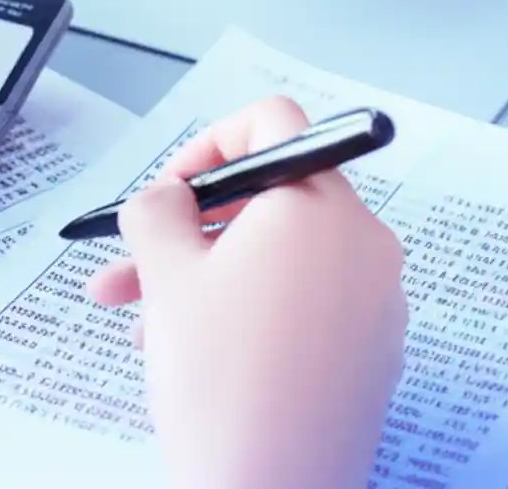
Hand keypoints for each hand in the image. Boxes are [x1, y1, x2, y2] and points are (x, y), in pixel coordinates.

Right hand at [88, 96, 406, 488]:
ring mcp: (374, 298)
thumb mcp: (166, 273)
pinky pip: (302, 302)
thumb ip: (157, 208)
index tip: (171, 190)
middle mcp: (362, 241)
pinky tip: (190, 349)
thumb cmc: (222, 382)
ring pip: (276, 257)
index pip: (274, 124)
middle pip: (268, 200)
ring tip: (139, 319)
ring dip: (203, 274)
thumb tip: (165, 195)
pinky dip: (246, 308)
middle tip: (133, 260)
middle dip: (189, 226)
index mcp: (320, 206)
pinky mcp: (371, 348)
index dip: (209, 144)